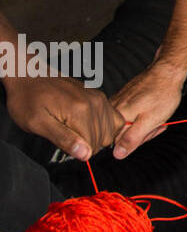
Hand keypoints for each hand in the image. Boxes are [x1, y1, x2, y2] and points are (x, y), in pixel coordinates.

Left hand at [5, 77, 124, 160]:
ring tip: (76, 132)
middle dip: (86, 145)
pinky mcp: (99, 96)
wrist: (29, 77)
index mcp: (80, 111)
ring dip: (95, 137)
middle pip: (102, 139)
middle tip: (67, 138)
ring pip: (110, 131)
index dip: (77, 152)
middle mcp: (94, 103)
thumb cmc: (28, 100)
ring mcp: (99, 98)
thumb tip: (85, 154)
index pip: (92, 146)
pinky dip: (105, 127)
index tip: (64, 147)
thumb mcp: (37, 124)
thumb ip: (63, 139)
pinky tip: (89, 127)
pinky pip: (113, 119)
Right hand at [110, 64, 183, 158]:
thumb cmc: (162, 93)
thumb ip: (132, 139)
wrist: (167, 71)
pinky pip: (132, 114)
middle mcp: (114, 109)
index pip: (119, 143)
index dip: (137, 141)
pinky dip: (145, 115)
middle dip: (143, 132)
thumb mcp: (150, 121)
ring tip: (158, 115)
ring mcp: (119, 102)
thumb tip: (118, 154)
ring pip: (130, 124)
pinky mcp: (125, 97)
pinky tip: (155, 110)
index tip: (150, 131)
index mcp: (119, 117)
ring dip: (146, 124)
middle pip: (124, 134)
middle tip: (157, 123)